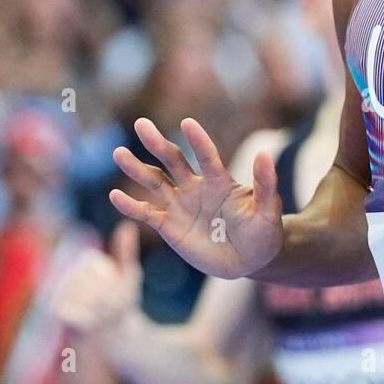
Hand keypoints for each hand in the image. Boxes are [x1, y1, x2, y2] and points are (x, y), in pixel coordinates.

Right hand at [54, 220, 142, 335]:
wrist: (112, 332)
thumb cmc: (121, 301)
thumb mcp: (129, 275)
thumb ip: (127, 252)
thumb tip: (128, 225)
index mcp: (86, 258)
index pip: (103, 269)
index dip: (115, 283)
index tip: (118, 290)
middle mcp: (67, 271)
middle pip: (99, 286)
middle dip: (112, 299)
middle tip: (112, 307)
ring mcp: (57, 290)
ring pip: (91, 301)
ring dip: (103, 312)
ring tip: (104, 315)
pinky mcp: (54, 310)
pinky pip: (80, 316)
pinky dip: (90, 322)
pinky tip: (92, 324)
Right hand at [108, 117, 283, 278]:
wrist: (250, 260)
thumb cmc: (264, 232)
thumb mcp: (268, 209)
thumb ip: (265, 184)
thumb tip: (265, 154)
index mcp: (220, 181)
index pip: (206, 156)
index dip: (198, 141)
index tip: (187, 123)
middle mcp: (196, 187)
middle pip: (173, 161)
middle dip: (157, 143)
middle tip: (142, 123)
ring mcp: (181, 206)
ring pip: (155, 182)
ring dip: (137, 168)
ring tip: (119, 153)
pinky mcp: (170, 226)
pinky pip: (147, 214)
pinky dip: (131, 206)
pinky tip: (115, 196)